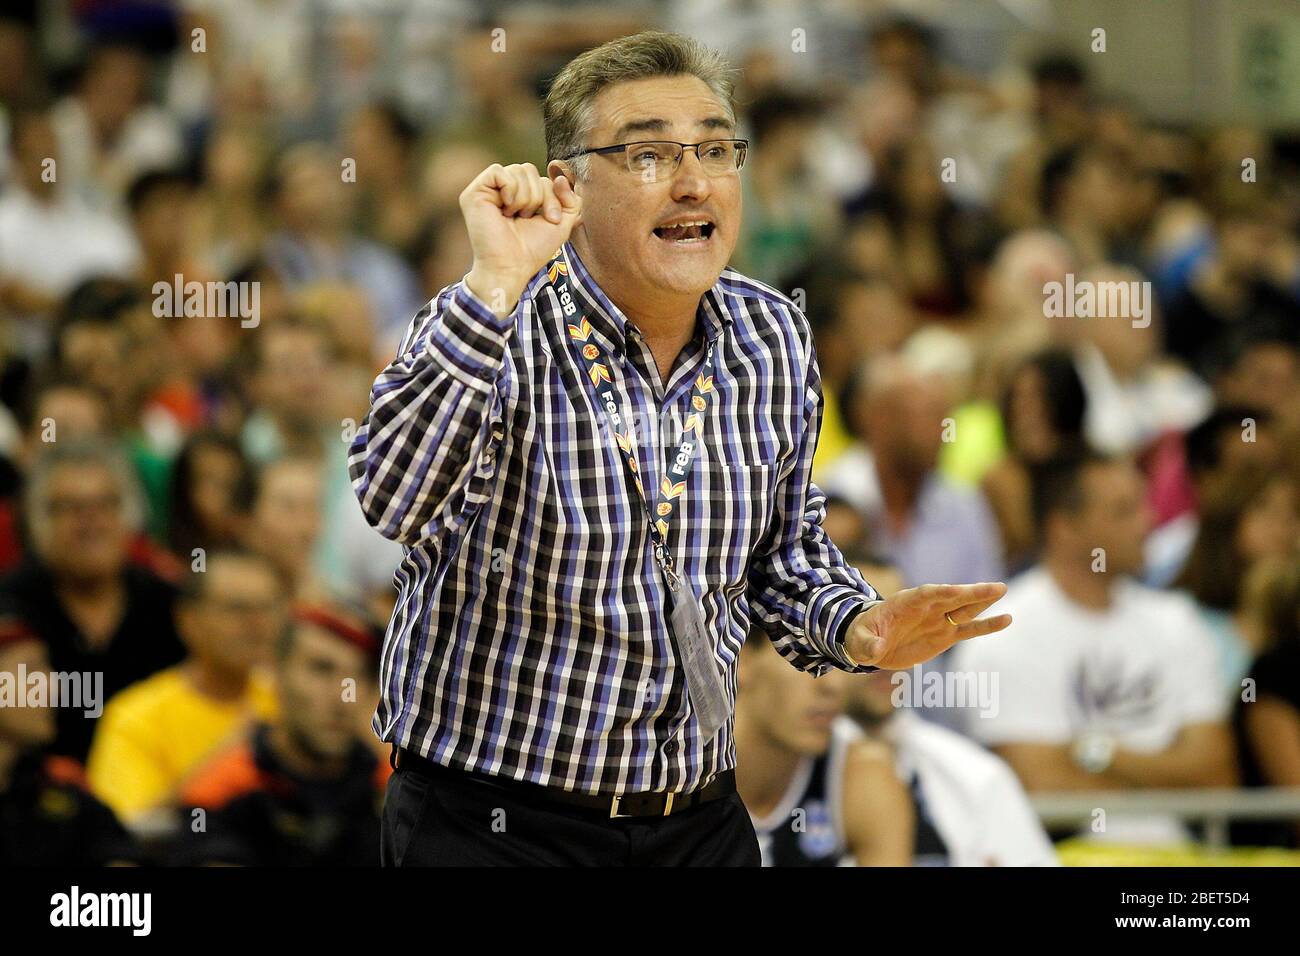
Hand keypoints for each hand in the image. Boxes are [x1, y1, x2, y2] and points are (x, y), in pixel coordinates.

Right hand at [460, 162, 582, 314]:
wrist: (512, 266)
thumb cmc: (533, 249)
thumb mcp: (562, 224)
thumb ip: (571, 200)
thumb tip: (560, 178)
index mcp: (520, 196)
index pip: (542, 178)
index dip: (552, 196)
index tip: (552, 219)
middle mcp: (503, 191)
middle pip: (529, 169)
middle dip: (539, 196)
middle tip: (529, 219)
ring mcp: (487, 191)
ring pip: (516, 170)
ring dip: (525, 197)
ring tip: (516, 217)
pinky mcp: (474, 193)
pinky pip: (497, 171)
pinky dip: (509, 189)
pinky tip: (506, 208)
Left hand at [845, 582, 1010, 669]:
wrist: (870, 643)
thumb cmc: (861, 637)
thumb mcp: (858, 641)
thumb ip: (867, 644)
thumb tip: (876, 649)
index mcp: (904, 602)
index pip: (926, 594)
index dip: (941, 593)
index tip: (958, 591)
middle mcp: (926, 608)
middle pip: (952, 597)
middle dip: (972, 592)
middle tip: (997, 587)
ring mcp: (938, 620)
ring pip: (964, 609)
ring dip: (982, 600)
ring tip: (1002, 590)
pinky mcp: (945, 635)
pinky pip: (969, 629)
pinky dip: (986, 625)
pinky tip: (1006, 619)